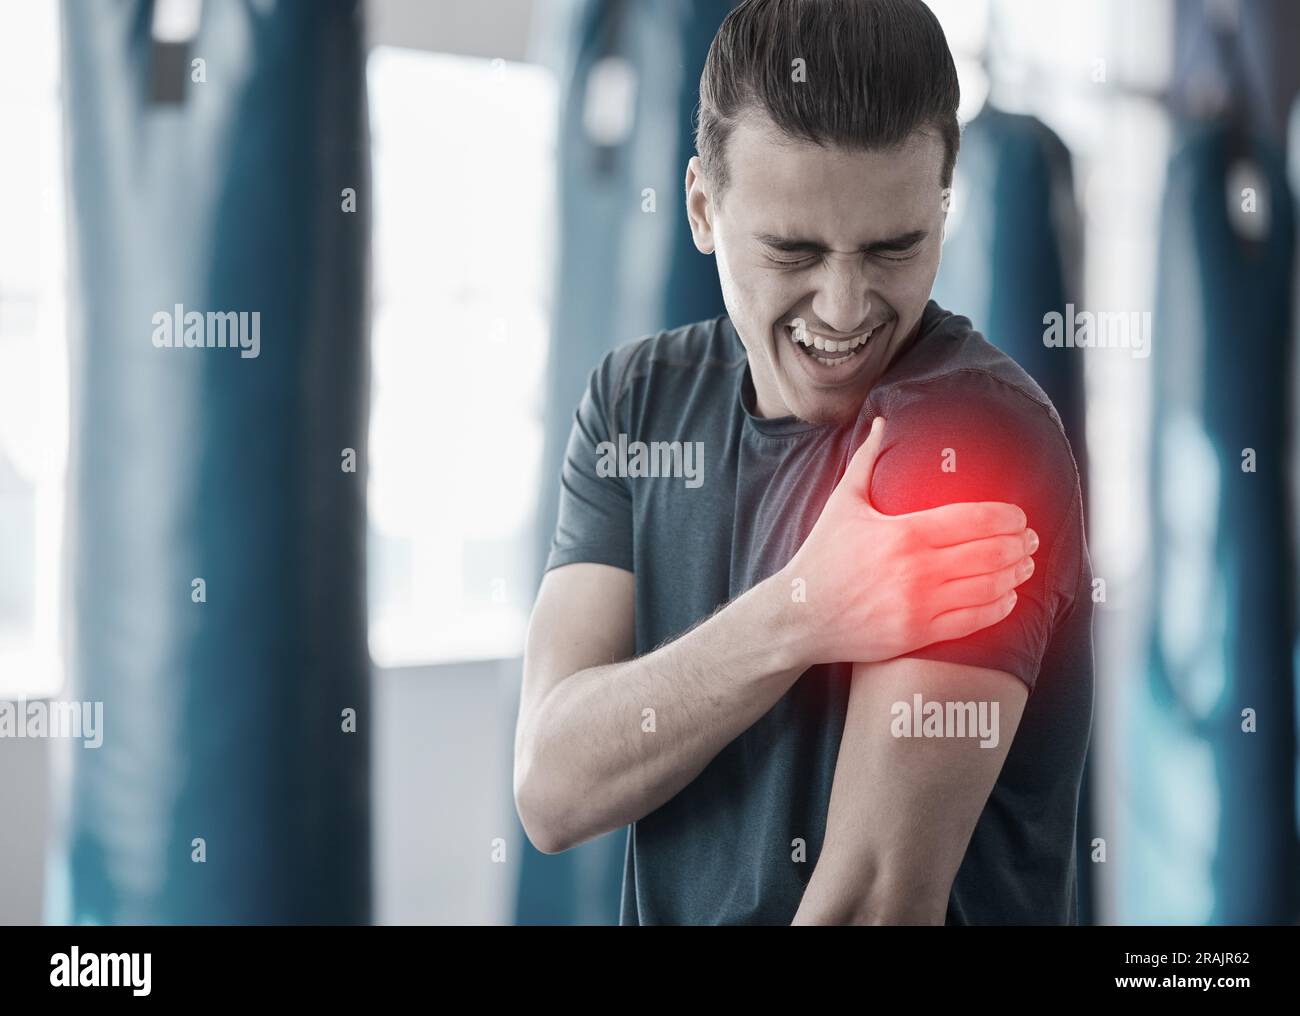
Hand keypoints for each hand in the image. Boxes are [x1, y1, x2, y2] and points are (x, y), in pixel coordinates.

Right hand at [781, 416, 1037, 665]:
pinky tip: (1007, 595)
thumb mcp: (842, 503)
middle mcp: (918, 569)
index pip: (975, 519)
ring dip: (1016, 574)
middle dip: (1020, 544)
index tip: (1020, 516)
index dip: (1007, 517)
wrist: (799, 615)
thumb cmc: (822, 557)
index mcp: (905, 532)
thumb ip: (866, 459)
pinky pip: (975, 620)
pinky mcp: (919, 634)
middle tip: (1031, 539)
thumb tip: (882, 422)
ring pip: (990, 587)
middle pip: (991, 552)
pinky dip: (1000, 605)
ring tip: (1025, 565)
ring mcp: (921, 605)